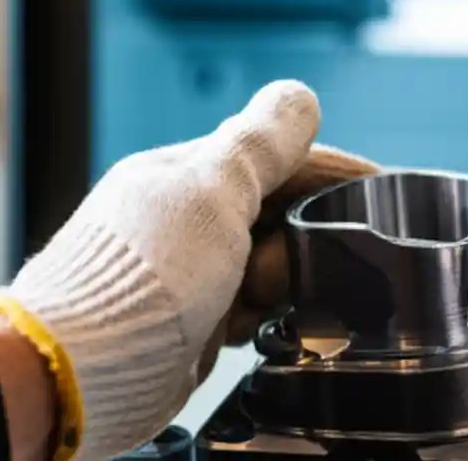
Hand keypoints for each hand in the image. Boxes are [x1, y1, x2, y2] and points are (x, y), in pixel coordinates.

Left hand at [0, 81, 377, 459]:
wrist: (84, 372)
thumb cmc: (140, 280)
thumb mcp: (212, 193)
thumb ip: (261, 144)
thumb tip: (299, 96)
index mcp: (186, 173)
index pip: (278, 157)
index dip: (334, 172)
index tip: (383, 189)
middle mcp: (185, 218)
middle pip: (280, 213)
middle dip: (304, 239)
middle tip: (304, 266)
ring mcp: (187, 273)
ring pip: (270, 266)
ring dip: (283, 284)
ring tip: (264, 305)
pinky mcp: (190, 323)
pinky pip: (251, 311)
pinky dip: (264, 318)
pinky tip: (259, 330)